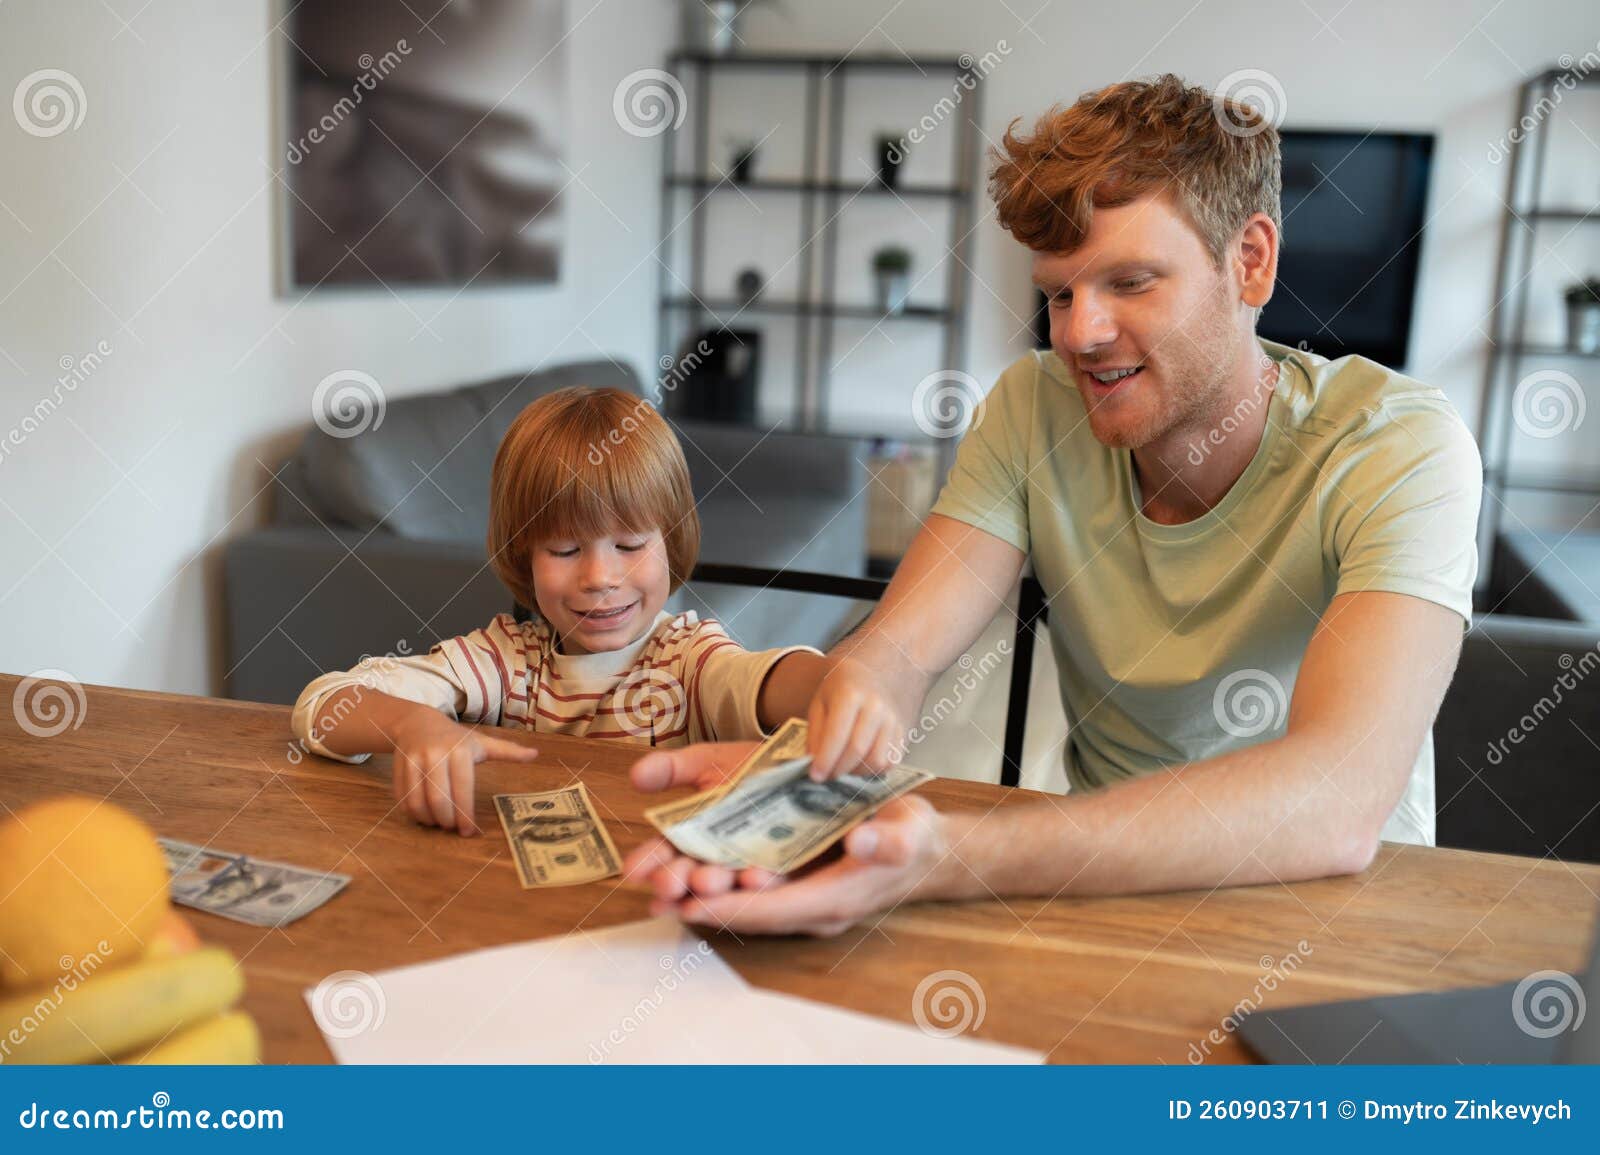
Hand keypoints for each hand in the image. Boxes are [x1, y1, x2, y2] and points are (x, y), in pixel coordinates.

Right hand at [389, 710, 539, 835]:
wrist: (417, 722)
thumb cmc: (455, 738)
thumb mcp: (482, 742)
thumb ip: (508, 751)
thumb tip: (535, 754)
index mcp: (460, 750)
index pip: (463, 789)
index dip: (465, 815)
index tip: (468, 832)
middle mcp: (436, 754)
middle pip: (439, 799)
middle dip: (446, 820)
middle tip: (452, 828)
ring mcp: (414, 760)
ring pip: (418, 801)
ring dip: (428, 819)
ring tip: (438, 823)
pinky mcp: (398, 767)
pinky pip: (402, 798)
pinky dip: (412, 812)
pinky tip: (423, 815)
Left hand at [622, 741, 951, 936]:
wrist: (923, 849)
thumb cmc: (916, 839)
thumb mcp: (910, 834)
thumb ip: (888, 842)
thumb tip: (861, 840)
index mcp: (836, 899)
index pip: (777, 909)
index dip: (734, 908)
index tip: (692, 905)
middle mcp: (811, 905)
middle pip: (749, 910)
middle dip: (705, 902)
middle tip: (660, 890)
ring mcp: (800, 896)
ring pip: (743, 899)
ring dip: (703, 893)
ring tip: (657, 883)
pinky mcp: (793, 882)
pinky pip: (750, 886)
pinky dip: (718, 880)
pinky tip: (685, 866)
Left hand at [805, 656, 909, 778]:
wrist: (880, 670)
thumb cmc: (844, 685)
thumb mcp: (821, 700)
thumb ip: (815, 731)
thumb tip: (813, 761)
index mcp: (850, 694)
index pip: (837, 735)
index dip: (825, 760)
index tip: (815, 775)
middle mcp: (875, 707)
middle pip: (857, 750)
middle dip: (838, 770)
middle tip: (826, 775)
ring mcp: (893, 720)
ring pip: (877, 761)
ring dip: (856, 773)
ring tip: (842, 768)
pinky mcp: (903, 732)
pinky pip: (890, 762)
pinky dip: (873, 770)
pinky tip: (859, 764)